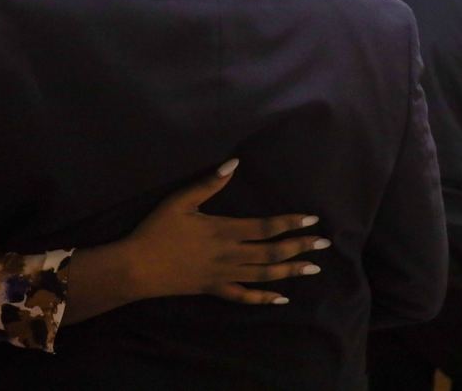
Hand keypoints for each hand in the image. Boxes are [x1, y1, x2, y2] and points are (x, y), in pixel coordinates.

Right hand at [120, 159, 328, 305]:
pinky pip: (244, 296)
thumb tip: (234, 163)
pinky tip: (282, 299)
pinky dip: (264, 298)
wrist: (138, 268)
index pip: (266, 227)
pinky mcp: (214, 289)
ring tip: (313, 269)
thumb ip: (209, 183)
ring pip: (264, 275)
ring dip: (291, 271)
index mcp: (225, 230)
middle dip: (300, 247)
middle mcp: (230, 255)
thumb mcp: (180, 201)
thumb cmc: (157, 230)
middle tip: (324, 245)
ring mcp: (224, 275)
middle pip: (272, 253)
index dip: (290, 223)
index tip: (313, 221)